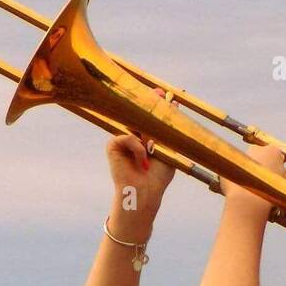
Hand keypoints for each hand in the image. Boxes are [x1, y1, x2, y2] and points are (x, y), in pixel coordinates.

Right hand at [106, 87, 177, 218]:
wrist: (145, 192)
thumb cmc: (157, 176)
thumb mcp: (167, 148)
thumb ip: (168, 128)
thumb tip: (173, 103)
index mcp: (144, 136)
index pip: (147, 116)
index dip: (154, 102)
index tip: (163, 92)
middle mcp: (131, 135)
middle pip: (137, 114)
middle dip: (148, 104)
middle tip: (159, 94)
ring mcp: (121, 139)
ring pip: (133, 124)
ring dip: (146, 135)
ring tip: (153, 150)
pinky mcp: (112, 145)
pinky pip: (126, 137)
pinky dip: (137, 148)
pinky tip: (143, 162)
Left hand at [221, 143, 285, 217]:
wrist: (248, 202)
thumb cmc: (272, 190)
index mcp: (272, 150)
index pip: (276, 158)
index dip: (276, 172)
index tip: (274, 183)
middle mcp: (255, 149)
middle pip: (261, 160)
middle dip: (263, 172)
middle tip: (264, 189)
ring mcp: (240, 157)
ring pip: (247, 166)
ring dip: (250, 176)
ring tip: (252, 191)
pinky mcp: (226, 167)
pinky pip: (233, 173)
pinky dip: (236, 181)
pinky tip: (239, 192)